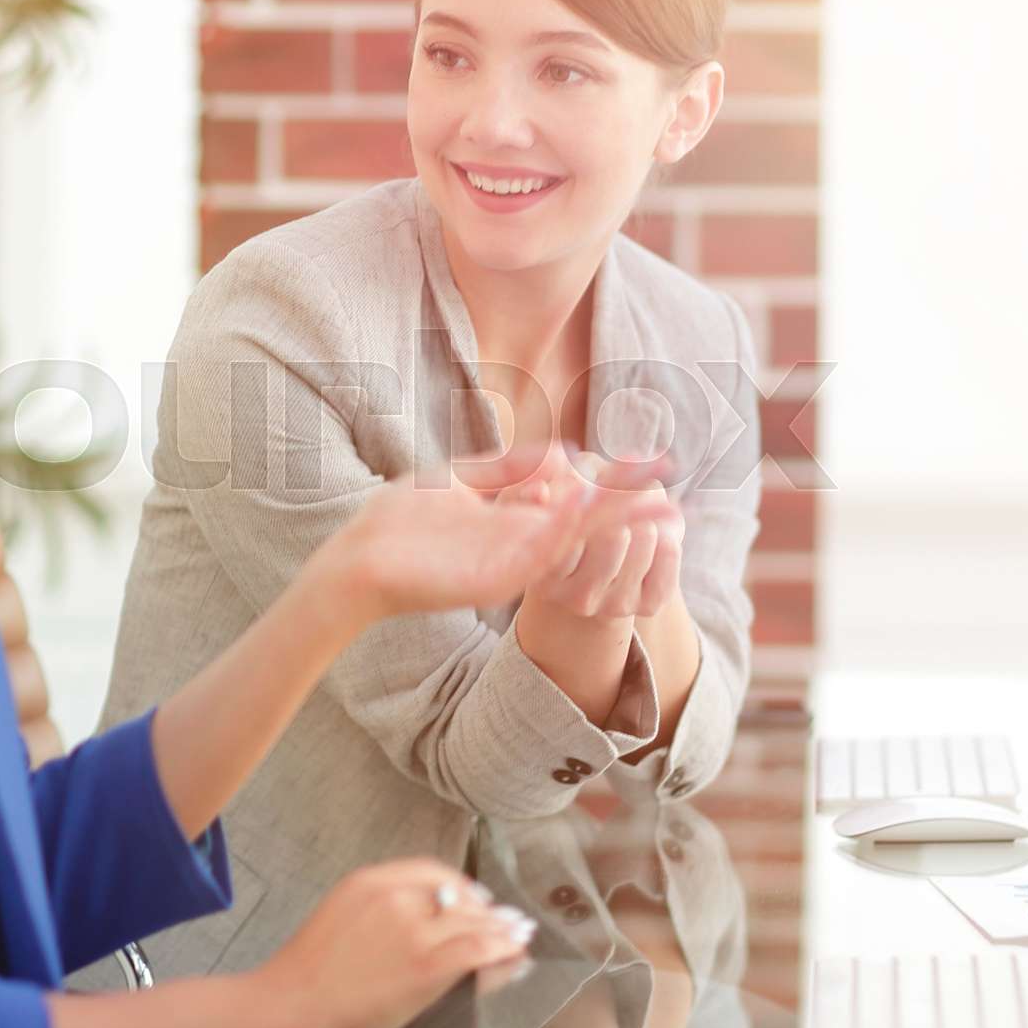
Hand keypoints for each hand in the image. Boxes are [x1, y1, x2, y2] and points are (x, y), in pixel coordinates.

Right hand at [253, 859, 533, 1027]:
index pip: (430, 871)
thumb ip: (382, 909)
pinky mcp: (425, 966)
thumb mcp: (342, 918)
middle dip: (489, 910)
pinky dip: (502, 952)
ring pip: (473, 923)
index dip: (462, 884)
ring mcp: (412, 931)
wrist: (290, 1007)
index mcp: (370, 881)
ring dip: (504, 930)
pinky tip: (515, 955)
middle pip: (457, 896)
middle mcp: (395, 898)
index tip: (478, 896)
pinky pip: (477, 952)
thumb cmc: (307, 973)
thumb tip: (428, 914)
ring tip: (521, 936)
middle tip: (511, 920)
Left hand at [320, 458, 675, 624]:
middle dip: (627, 500)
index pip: (573, 498)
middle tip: (670, 481)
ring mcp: (511, 561)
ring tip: (659, 500)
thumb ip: (507, 467)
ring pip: (575, 537)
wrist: (357, 562)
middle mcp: (520, 542)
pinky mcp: (496, 577)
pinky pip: (542, 549)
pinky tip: (595, 504)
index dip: (610, 482)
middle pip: (586, 520)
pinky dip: (570, 528)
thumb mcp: (458, 480)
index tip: (648, 459)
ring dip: (615, 518)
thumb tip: (563, 451)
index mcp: (512, 521)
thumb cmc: (398, 523)